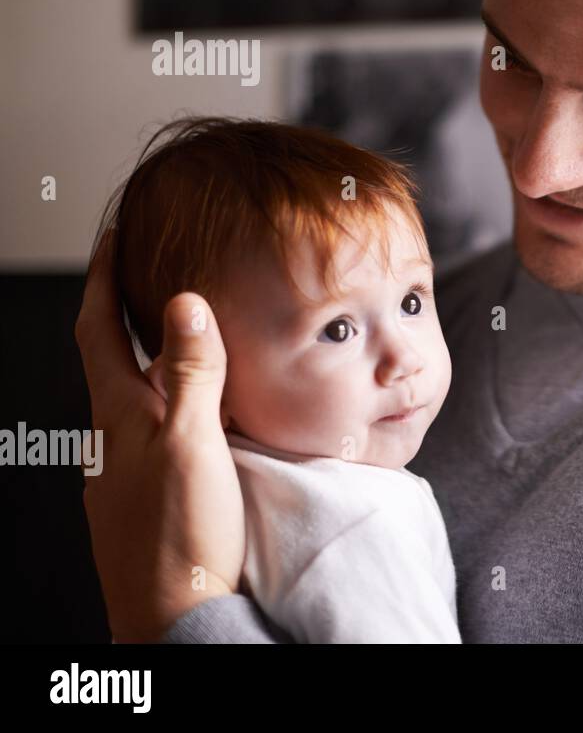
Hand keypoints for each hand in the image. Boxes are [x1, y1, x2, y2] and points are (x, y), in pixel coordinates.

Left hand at [76, 229, 244, 641]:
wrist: (174, 617)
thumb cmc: (180, 533)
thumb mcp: (192, 442)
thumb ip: (190, 373)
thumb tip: (185, 302)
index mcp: (118, 415)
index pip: (100, 329)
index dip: (105, 278)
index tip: (116, 234)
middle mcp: (116, 437)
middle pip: (119, 360)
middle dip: (138, 313)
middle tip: (165, 274)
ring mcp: (131, 469)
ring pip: (143, 398)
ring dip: (164, 361)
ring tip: (200, 336)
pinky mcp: (153, 495)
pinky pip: (163, 430)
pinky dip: (181, 402)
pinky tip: (213, 414)